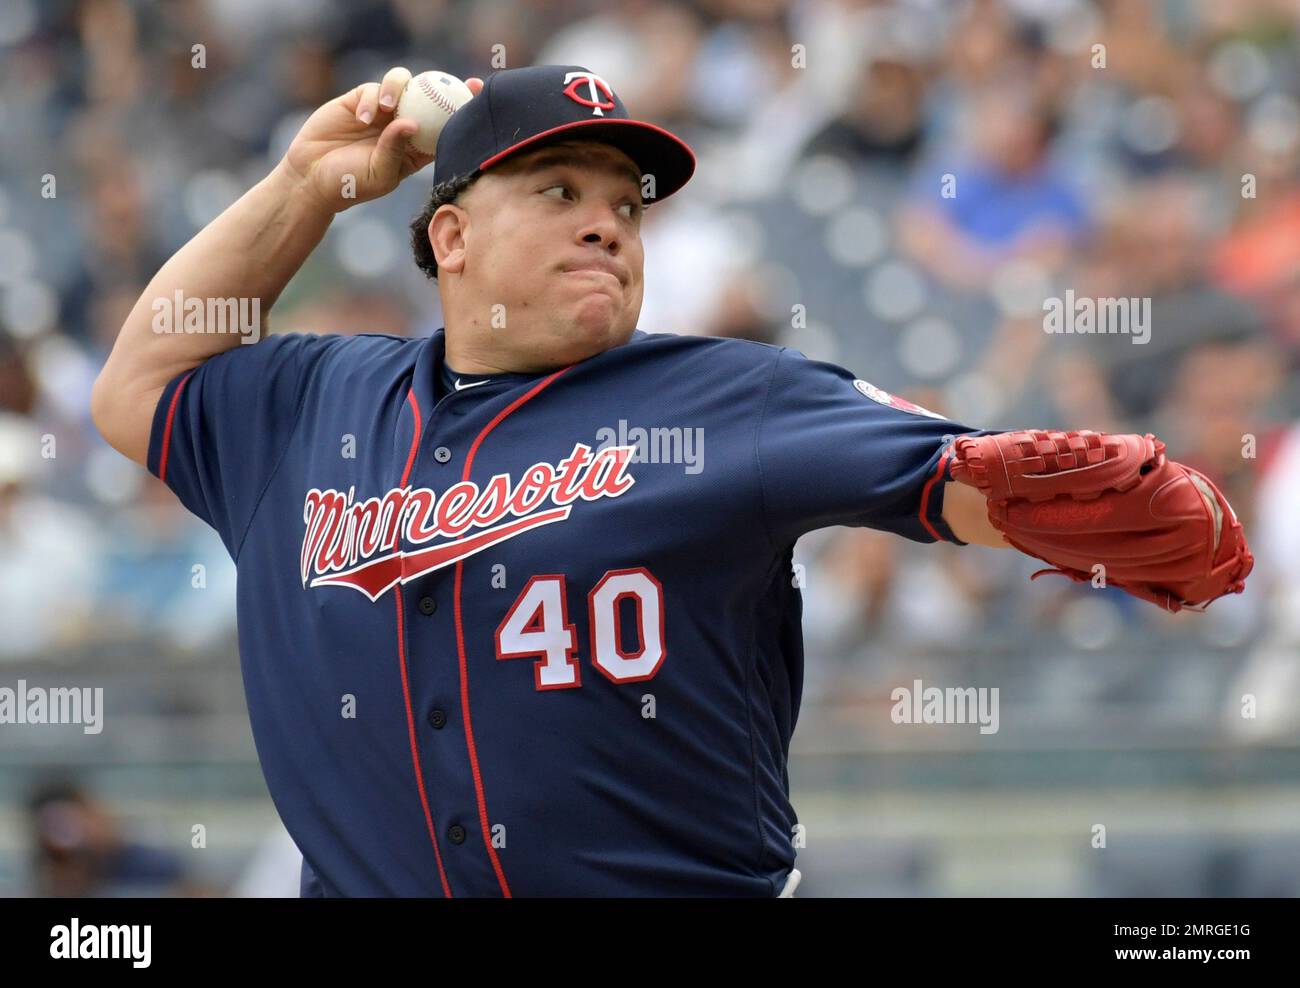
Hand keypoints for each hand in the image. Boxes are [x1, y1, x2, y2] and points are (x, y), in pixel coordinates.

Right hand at [280, 68, 483, 212]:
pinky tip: (363, 118)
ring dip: (398, 88)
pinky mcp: (360, 99)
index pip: (446, 124)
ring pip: (401, 83)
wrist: (312, 177)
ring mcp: (382, 111)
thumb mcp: (380, 174)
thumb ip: (396, 149)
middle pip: (430, 96)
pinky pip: (373, 89)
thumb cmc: (352, 184)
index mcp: (418, 147)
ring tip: (387, 107)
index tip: (477, 94)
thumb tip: (412, 122)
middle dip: (447, 83)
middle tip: (456, 79)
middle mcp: (404, 125)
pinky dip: (371, 99)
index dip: (463, 108)